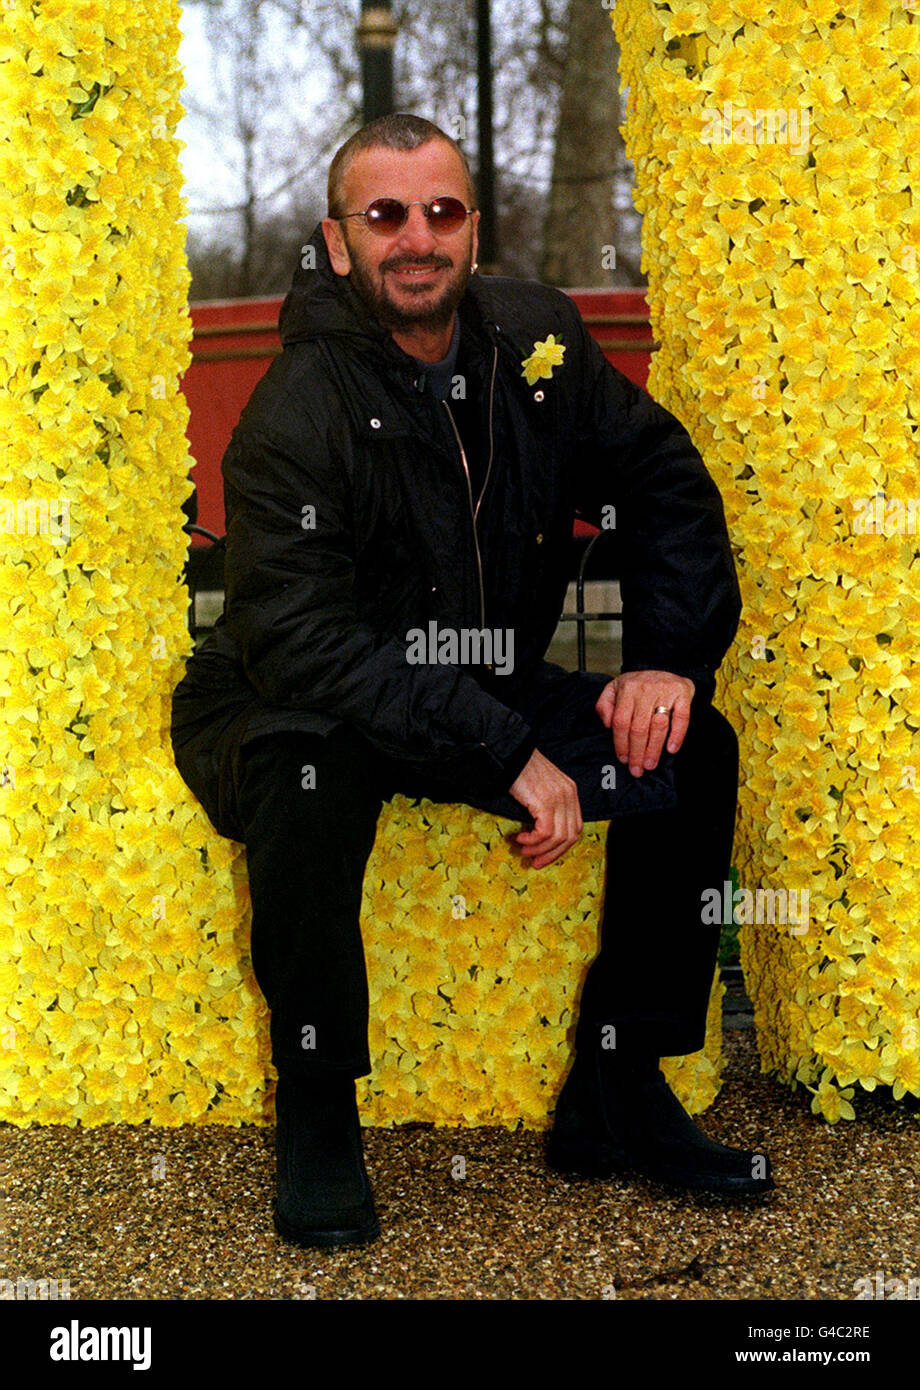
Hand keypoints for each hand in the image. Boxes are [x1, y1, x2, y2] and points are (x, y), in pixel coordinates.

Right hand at [508, 748, 582, 868]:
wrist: (510, 753)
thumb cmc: (520, 769)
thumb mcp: (542, 786)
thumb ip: (548, 805)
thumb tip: (541, 833)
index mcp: (570, 792)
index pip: (575, 828)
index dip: (561, 846)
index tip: (545, 856)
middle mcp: (569, 795)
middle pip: (570, 836)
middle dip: (552, 854)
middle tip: (536, 862)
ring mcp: (559, 798)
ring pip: (558, 838)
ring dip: (540, 849)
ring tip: (524, 851)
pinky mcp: (545, 802)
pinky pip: (545, 832)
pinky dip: (533, 841)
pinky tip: (520, 838)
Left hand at [595, 670, 693, 776]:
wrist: (666, 666)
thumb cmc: (638, 685)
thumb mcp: (614, 688)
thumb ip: (604, 705)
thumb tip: (608, 724)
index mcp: (627, 689)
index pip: (621, 722)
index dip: (621, 743)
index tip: (623, 759)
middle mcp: (646, 689)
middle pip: (639, 727)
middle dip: (637, 752)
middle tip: (637, 769)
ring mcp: (665, 691)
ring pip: (658, 725)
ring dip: (654, 749)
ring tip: (650, 764)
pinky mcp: (682, 693)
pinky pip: (682, 718)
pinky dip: (677, 735)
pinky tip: (671, 749)